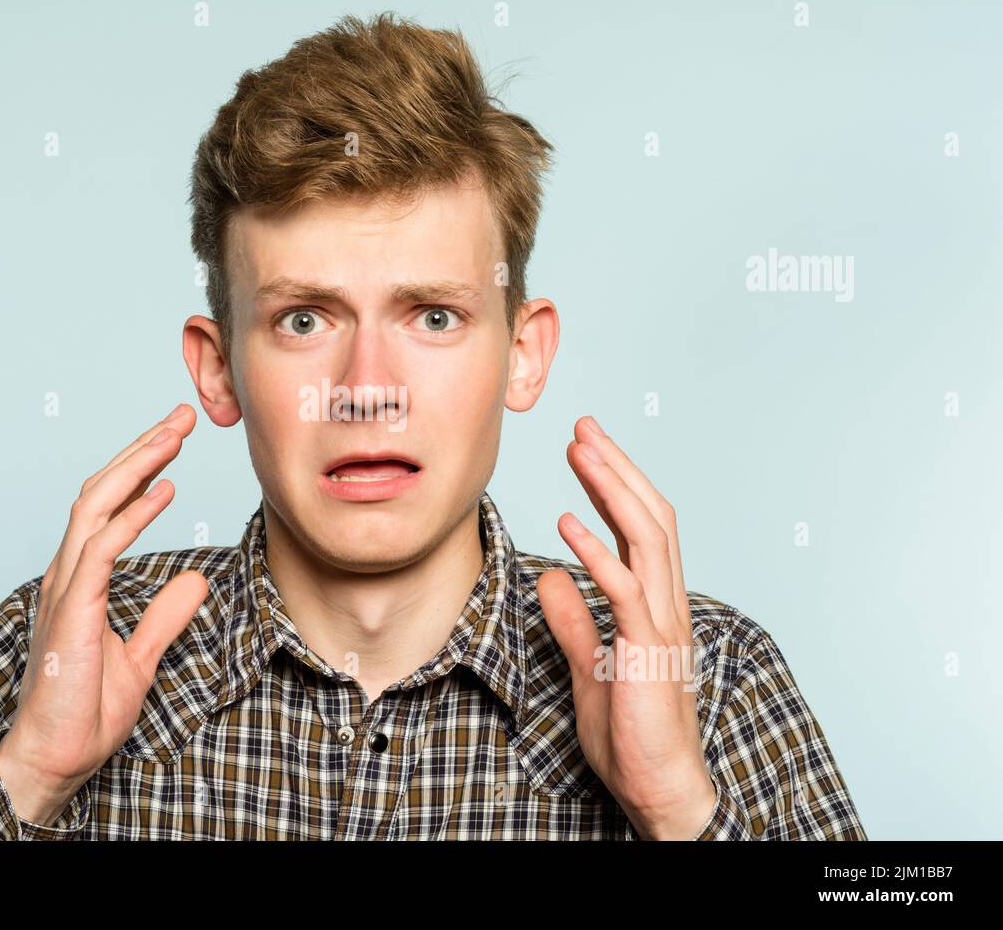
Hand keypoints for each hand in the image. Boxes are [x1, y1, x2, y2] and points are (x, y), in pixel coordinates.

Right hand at [0, 403, 208, 824]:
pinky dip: (130, 516)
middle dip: (142, 449)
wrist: (55, 758)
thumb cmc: (84, 711)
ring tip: (174, 435)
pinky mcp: (71, 610)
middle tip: (181, 416)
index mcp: (80, 580)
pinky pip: (100, 549)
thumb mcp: (140, 656)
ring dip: (137, 466)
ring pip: (96, 507)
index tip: (175, 441)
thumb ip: (164, 616)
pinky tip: (161, 491)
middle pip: (101, 492)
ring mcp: (64, 588)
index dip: (141, 470)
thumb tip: (196, 580)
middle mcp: (67, 573)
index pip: (109, 508)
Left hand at [536, 415, 716, 839]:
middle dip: (617, 468)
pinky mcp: (646, 651)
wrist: (657, 788)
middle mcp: (667, 605)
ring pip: (647, 539)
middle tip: (583, 427)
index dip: (616, 486)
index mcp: (655, 606)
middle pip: (650, 518)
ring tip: (581, 451)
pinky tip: (570, 522)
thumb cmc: (629, 734)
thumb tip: (548, 576)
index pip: (642, 530)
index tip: (586, 450)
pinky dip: (598, 552)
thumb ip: (571, 621)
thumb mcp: (588, 667)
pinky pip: (624, 591)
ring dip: (612, 490)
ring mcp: (661, 626)